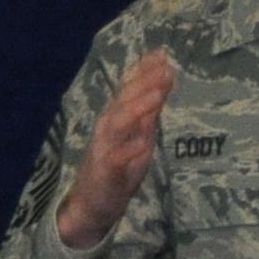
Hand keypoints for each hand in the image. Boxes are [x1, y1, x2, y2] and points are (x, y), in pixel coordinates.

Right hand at [55, 52, 178, 249]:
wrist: (92, 205)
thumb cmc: (119, 167)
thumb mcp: (139, 136)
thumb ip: (149, 111)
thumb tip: (164, 82)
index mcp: (115, 117)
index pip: (128, 88)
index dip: (143, 70)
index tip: (162, 53)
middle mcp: (107, 128)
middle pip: (123, 100)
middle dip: (144, 83)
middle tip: (166, 68)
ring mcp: (104, 149)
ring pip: (118, 124)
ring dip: (137, 108)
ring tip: (157, 96)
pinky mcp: (105, 172)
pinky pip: (117, 159)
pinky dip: (130, 150)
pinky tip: (144, 142)